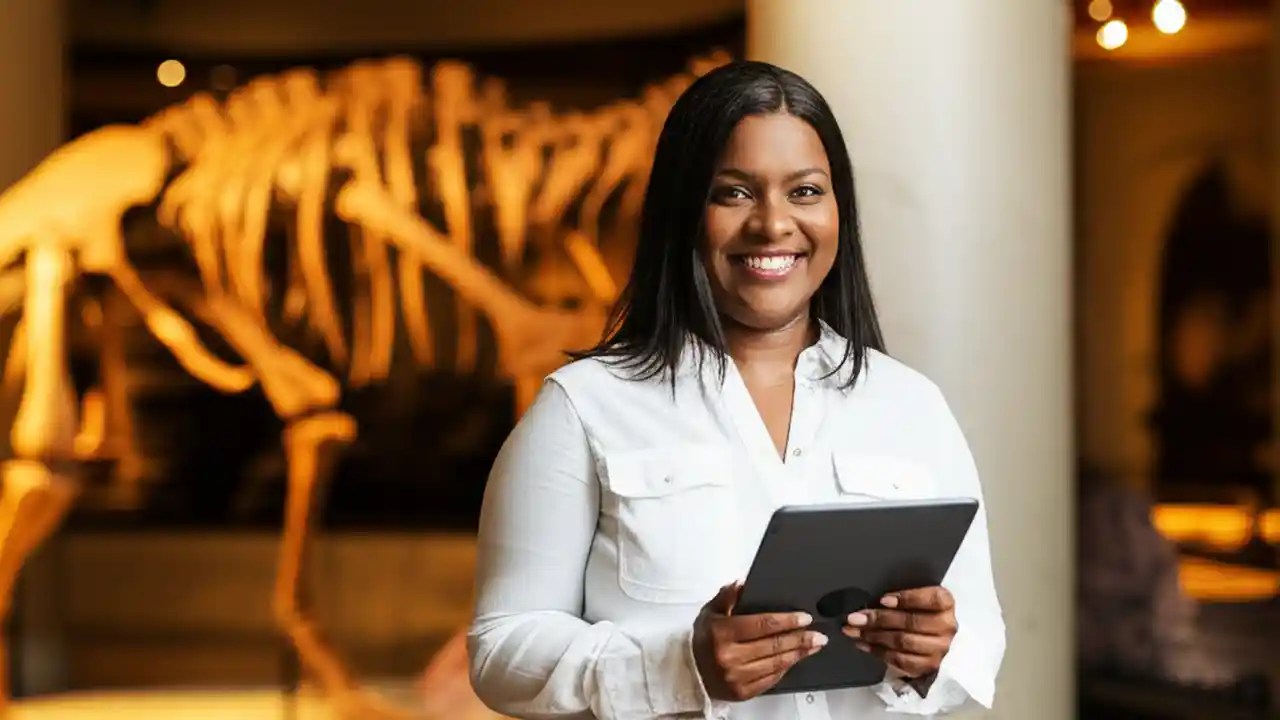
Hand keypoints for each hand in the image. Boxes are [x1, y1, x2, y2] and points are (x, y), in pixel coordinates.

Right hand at [693, 582, 827, 700]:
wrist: (691, 672)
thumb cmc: (704, 640)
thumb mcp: (710, 612)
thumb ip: (727, 596)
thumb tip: (743, 583)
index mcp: (722, 634)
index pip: (762, 625)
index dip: (787, 620)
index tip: (804, 618)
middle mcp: (729, 657)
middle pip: (774, 645)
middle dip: (800, 638)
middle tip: (817, 634)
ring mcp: (736, 677)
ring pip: (776, 663)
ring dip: (798, 653)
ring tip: (813, 645)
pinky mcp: (742, 692)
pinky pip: (771, 679)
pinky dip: (786, 668)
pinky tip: (795, 659)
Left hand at [843, 587, 956, 679]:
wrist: (932, 639)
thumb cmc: (918, 611)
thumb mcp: (915, 598)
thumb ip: (899, 598)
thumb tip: (869, 603)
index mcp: (945, 603)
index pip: (931, 599)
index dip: (907, 598)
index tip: (882, 600)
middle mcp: (947, 626)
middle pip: (911, 622)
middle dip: (879, 619)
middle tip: (855, 618)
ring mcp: (939, 649)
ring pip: (904, 642)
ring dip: (874, 636)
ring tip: (854, 631)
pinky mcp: (928, 666)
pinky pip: (900, 660)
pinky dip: (878, 652)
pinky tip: (863, 644)